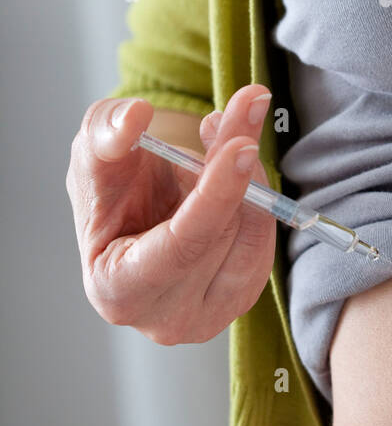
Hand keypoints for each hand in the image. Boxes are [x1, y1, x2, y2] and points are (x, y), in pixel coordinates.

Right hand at [66, 84, 275, 343]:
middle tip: (245, 108)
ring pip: (253, 240)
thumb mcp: (94, 149)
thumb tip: (135, 117)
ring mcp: (209, 314)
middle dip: (238, 169)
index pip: (179, 247)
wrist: (134, 208)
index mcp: (118, 290)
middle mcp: (166, 318)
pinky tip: (234, 170)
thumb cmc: (108, 188)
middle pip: (223, 238)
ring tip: (228, 136)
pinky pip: (264, 242)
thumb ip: (106, 131)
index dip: (214, 196)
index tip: (242, 146)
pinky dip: (257, 198)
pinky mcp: (240, 299)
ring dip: (251, 178)